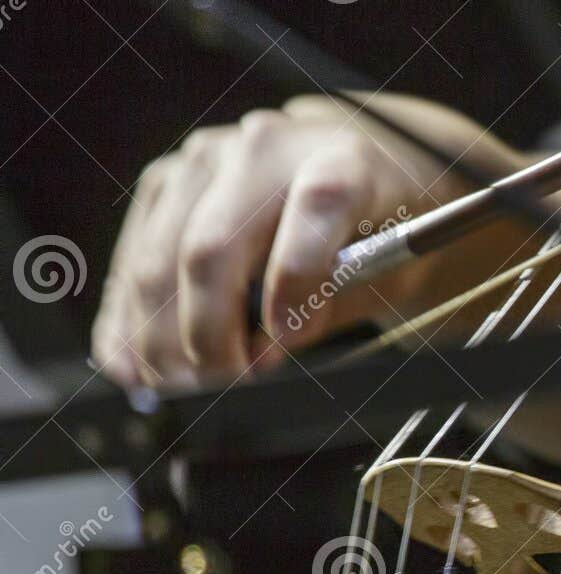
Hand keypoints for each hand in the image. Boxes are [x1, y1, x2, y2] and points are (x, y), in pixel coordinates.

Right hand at [91, 94, 526, 387]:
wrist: (349, 172)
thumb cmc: (375, 231)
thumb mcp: (385, 271)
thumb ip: (330, 305)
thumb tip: (263, 352)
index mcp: (342, 162)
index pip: (317, 208)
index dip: (296, 281)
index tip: (285, 342)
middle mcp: (264, 150)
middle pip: (211, 248)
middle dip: (209, 332)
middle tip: (223, 385)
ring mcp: (205, 162)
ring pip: (159, 257)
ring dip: (161, 337)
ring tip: (180, 389)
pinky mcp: (165, 184)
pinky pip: (133, 257)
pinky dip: (129, 321)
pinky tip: (133, 367)